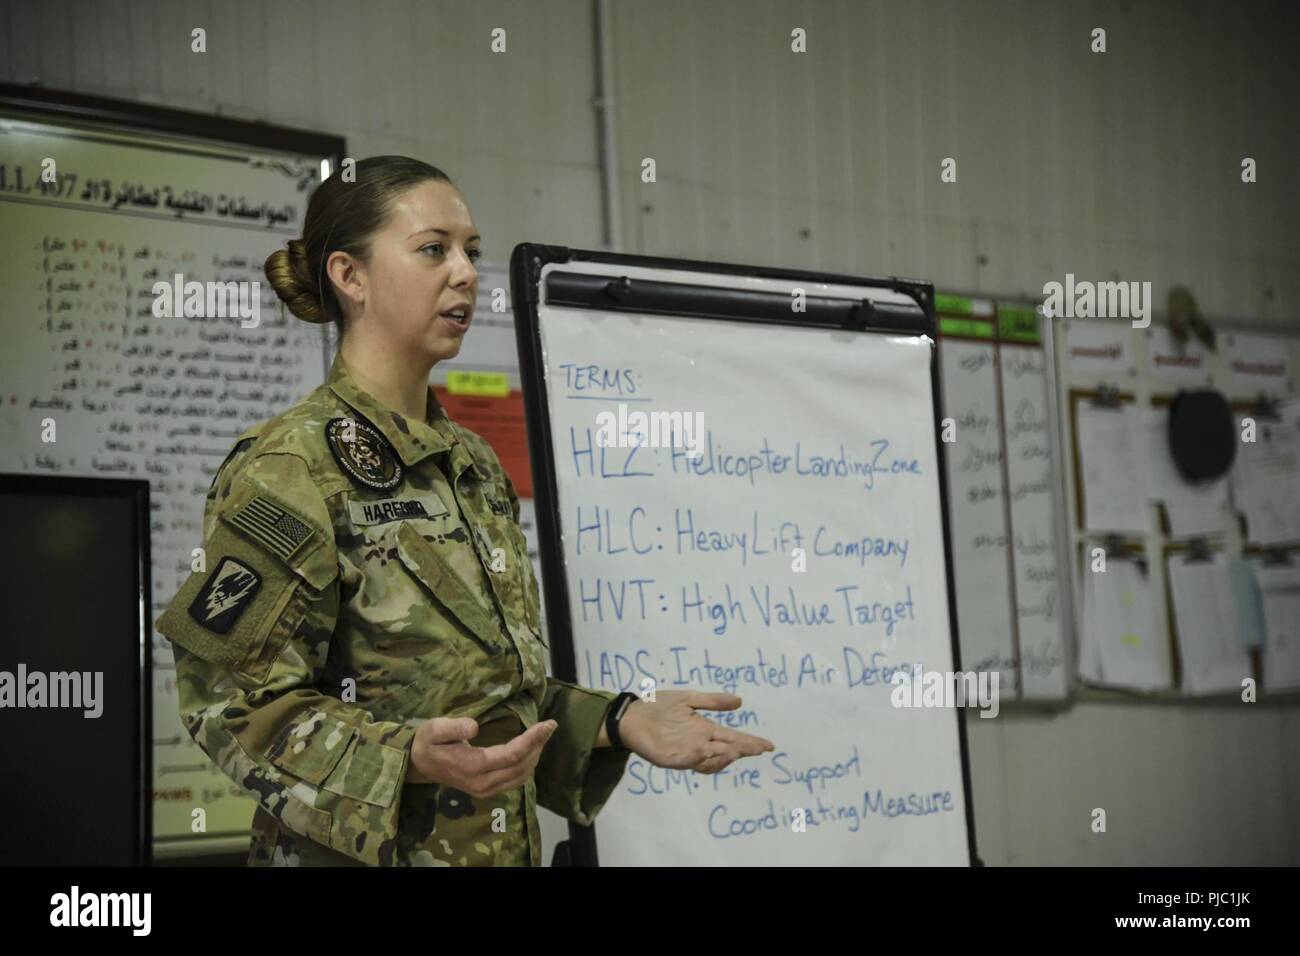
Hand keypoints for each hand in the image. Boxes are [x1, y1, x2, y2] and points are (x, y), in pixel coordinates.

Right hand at [405, 716, 556, 796]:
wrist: (419, 765)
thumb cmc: (428, 743)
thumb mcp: (434, 729)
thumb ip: (453, 727)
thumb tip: (475, 726)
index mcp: (471, 766)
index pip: (511, 755)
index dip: (532, 740)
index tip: (548, 724)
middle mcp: (482, 783)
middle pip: (521, 767)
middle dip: (539, 745)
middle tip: (550, 726)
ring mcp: (485, 790)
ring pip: (521, 776)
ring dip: (535, 756)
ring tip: (543, 735)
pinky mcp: (488, 791)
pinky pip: (515, 781)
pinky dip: (528, 765)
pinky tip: (532, 750)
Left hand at [616, 690, 773, 772]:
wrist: (632, 716)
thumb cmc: (658, 706)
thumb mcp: (688, 699)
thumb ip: (712, 701)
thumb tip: (740, 701)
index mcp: (706, 730)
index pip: (733, 738)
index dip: (751, 743)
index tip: (768, 745)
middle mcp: (700, 744)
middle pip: (727, 751)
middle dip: (743, 750)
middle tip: (757, 748)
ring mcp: (687, 753)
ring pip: (713, 760)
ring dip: (725, 756)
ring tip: (737, 749)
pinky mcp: (672, 758)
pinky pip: (691, 761)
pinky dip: (703, 759)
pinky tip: (711, 751)